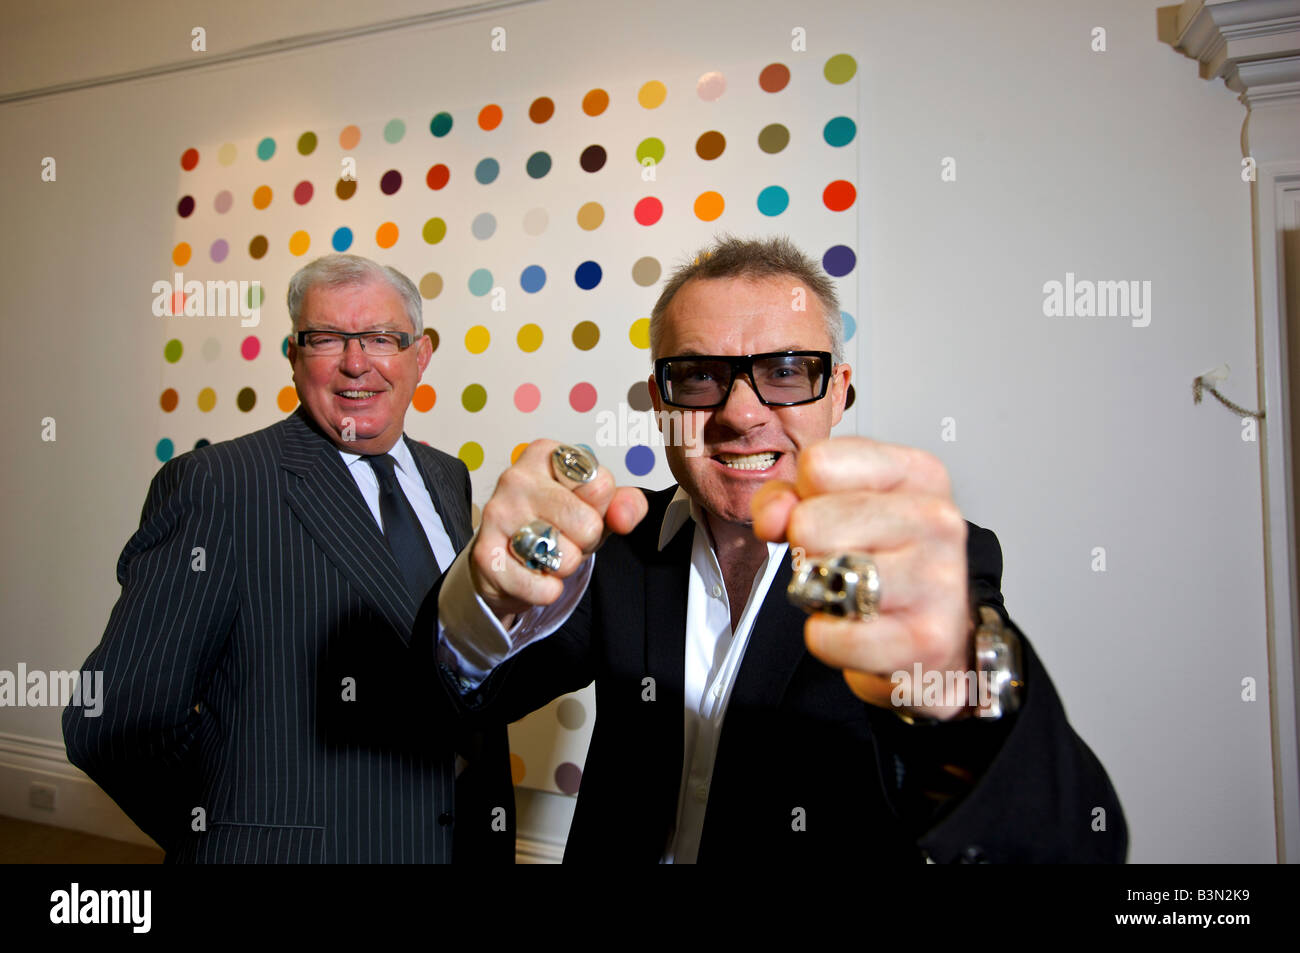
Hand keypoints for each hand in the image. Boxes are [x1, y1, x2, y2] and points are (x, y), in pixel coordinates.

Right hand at [470, 440, 646, 620]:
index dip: (600, 509)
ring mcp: (497, 514)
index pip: (601, 484)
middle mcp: (517, 477)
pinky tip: (535, 575)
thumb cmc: (552, 524)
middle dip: (585, 541)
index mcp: (545, 455)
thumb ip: (624, 505)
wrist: (505, 560)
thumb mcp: (595, 508)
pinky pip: (540, 586)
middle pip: (587, 523)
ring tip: (547, 554)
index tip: (580, 509)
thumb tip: (624, 516)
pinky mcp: (485, 554)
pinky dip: (547, 591)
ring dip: (565, 567)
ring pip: (565, 557)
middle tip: (565, 537)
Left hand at [751, 436, 974, 719]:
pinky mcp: (927, 639)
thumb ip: (787, 496)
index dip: (802, 497)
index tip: (828, 518)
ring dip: (819, 596)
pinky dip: (828, 638)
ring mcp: (937, 579)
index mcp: (917, 473)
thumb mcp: (838, 507)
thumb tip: (773, 517)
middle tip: (843, 566)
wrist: (940, 632)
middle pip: (809, 522)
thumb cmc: (888, 561)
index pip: (818, 464)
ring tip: (851, 596)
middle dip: (810, 552)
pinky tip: (860, 629)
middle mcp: (936, 519)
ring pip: (820, 575)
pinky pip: (829, 635)